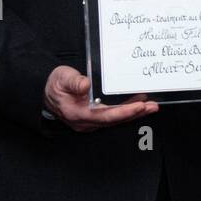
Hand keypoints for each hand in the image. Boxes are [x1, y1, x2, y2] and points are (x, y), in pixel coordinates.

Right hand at [43, 65, 157, 132]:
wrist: (47, 93)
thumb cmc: (55, 85)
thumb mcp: (62, 79)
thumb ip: (74, 82)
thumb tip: (85, 85)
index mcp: (78, 114)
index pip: (105, 116)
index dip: (124, 112)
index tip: (139, 106)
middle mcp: (86, 121)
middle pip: (115, 120)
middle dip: (135, 114)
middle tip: (153, 107)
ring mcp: (91, 121)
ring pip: (116, 119)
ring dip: (134, 113)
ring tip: (151, 106)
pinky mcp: (95, 117)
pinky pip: (114, 115)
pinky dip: (127, 111)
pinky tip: (138, 104)